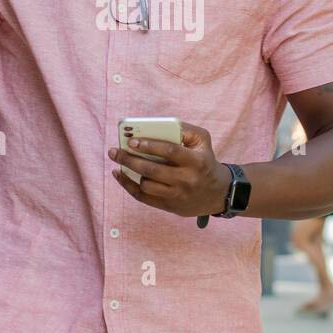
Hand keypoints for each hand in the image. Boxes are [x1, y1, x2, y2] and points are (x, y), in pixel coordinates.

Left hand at [107, 120, 232, 216]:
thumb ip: (185, 130)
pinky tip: (119, 175)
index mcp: (195, 162)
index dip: (149, 146)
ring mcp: (177, 195)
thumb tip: (158, 126)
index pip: (170, 152)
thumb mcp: (203, 141)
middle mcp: (186, 180)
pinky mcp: (170, 206)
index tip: (132, 141)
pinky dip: (128, 186)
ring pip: (146, 185)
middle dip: (130, 159)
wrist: (218, 193)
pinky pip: (144, 198)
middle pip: (152, 170)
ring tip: (120, 161)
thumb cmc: (205, 161)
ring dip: (130, 172)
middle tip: (114, 151)